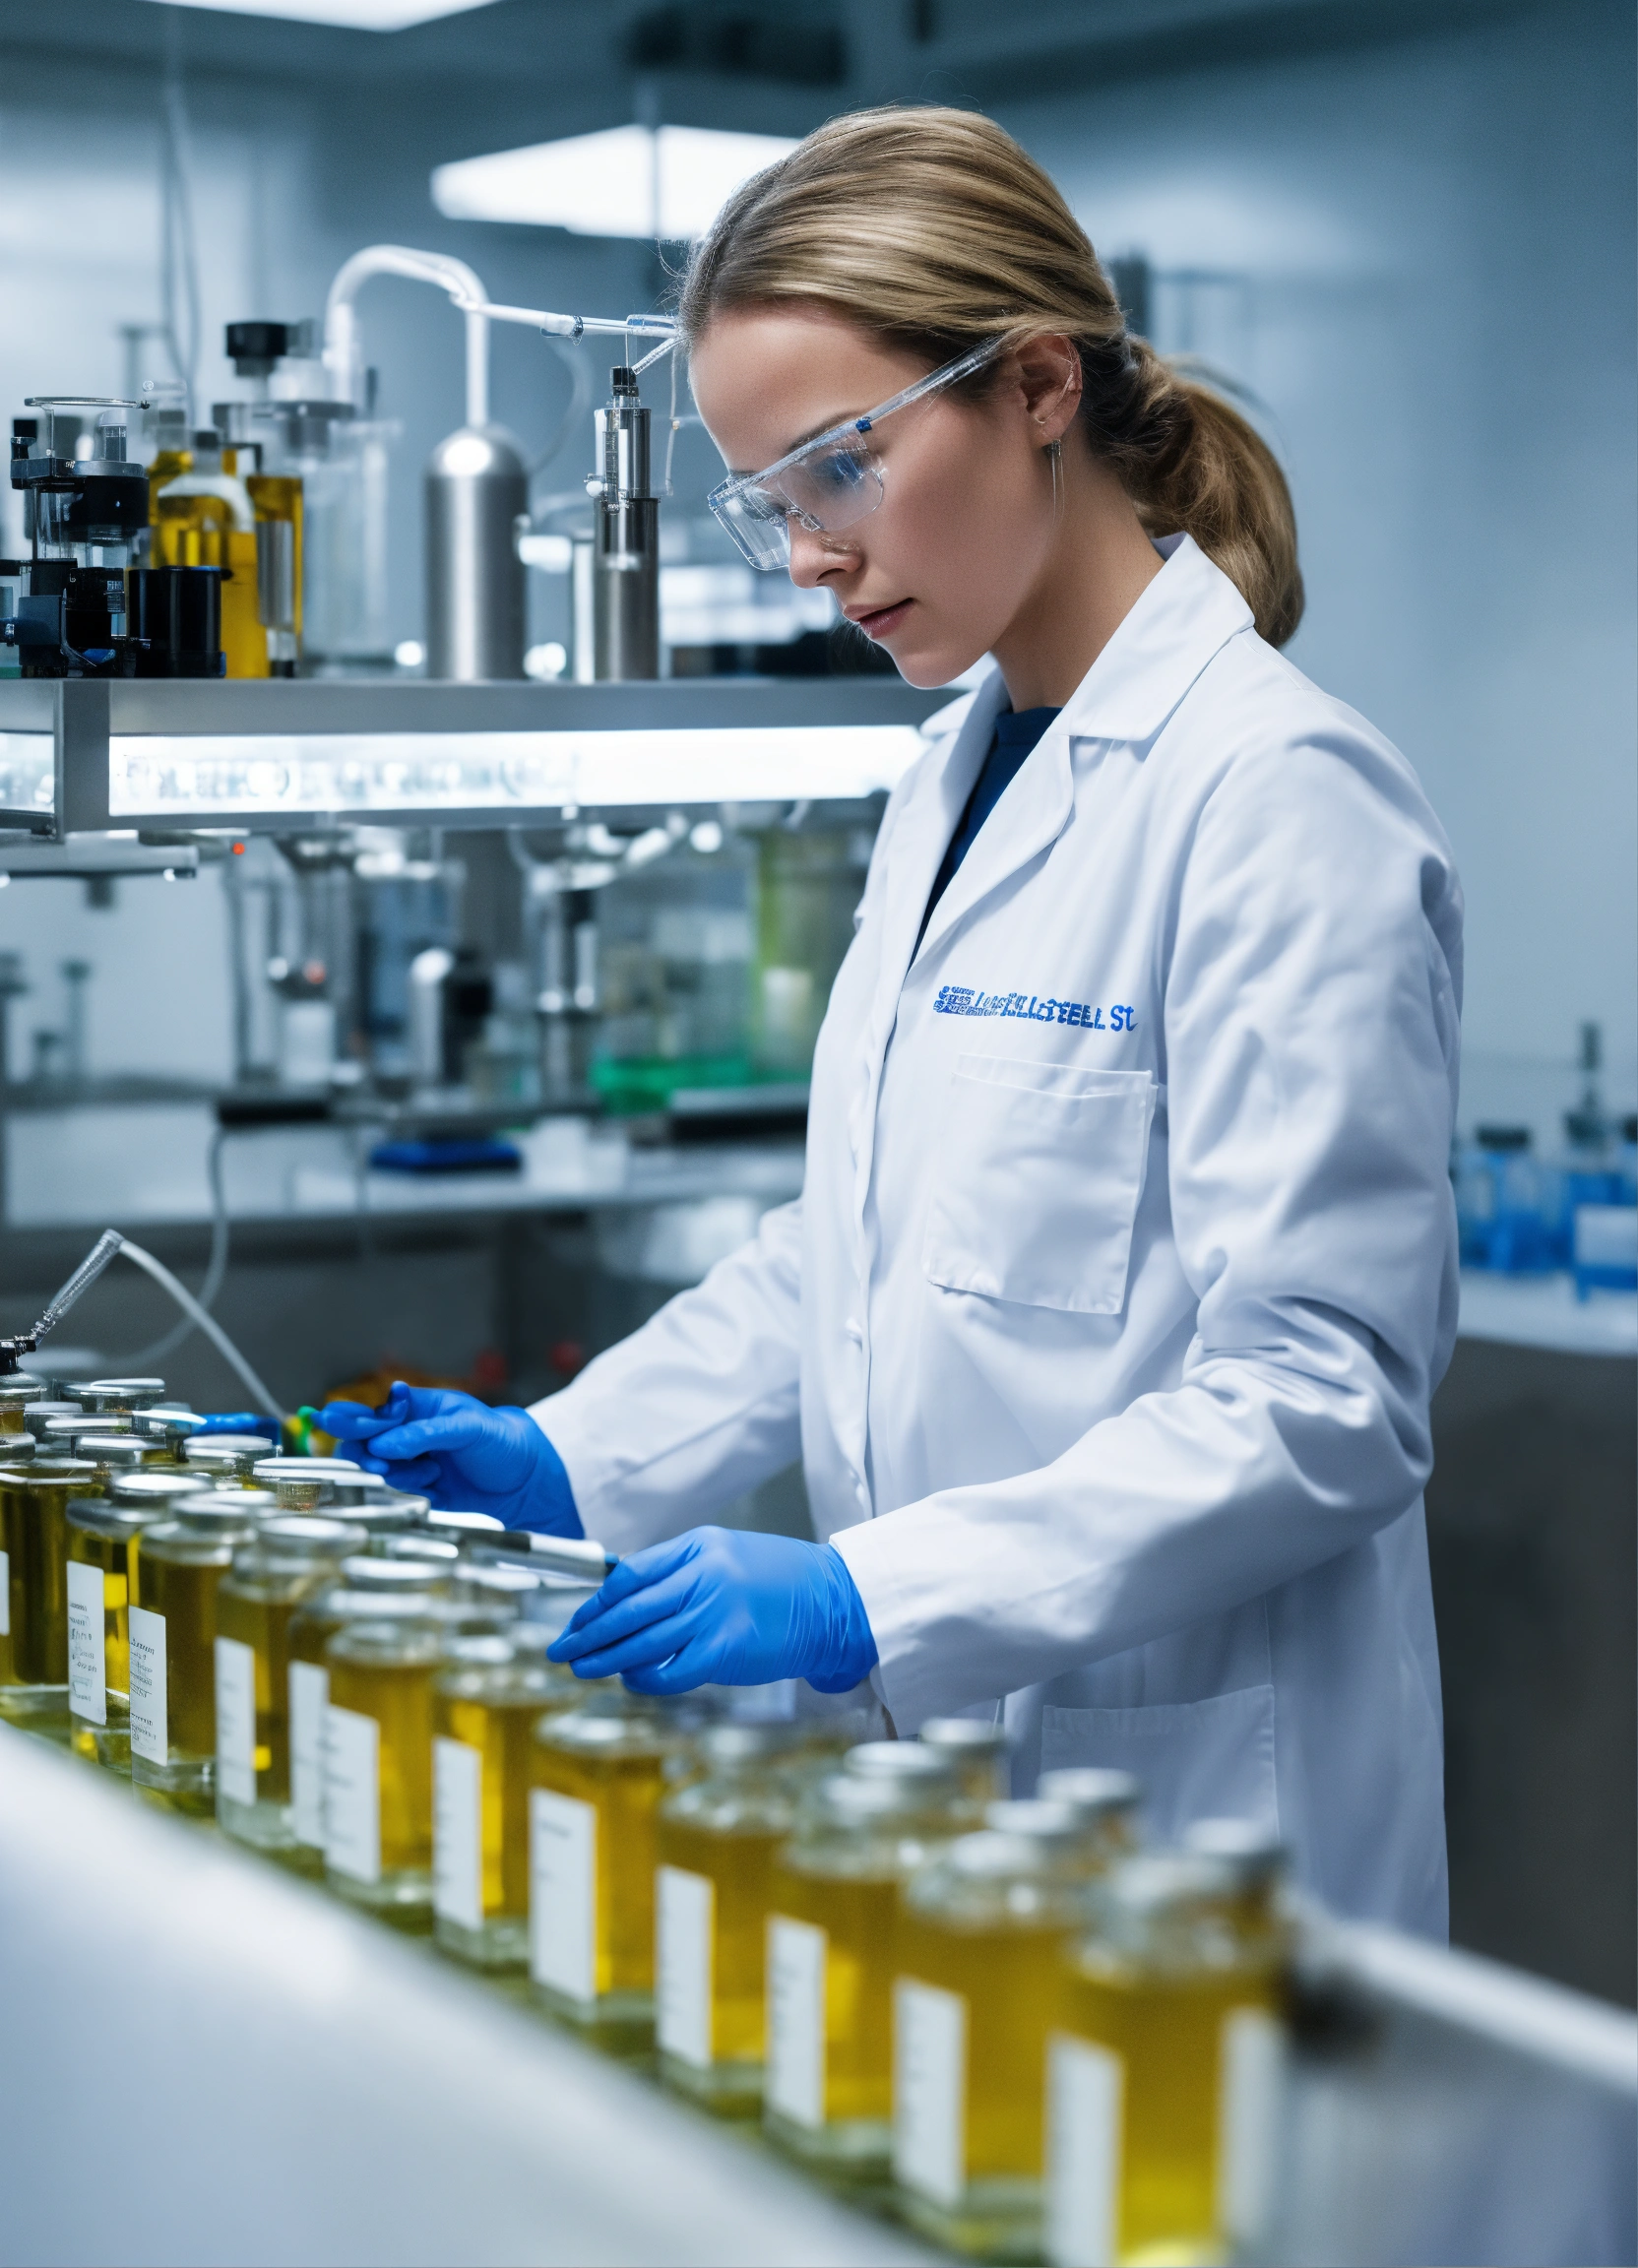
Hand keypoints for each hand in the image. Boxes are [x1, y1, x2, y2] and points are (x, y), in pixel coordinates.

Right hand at [318, 1385, 580, 1534]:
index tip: (334, 1423)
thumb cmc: (504, 1442)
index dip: (354, 1417)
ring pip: (380, 1471)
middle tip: (379, 1463)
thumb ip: (426, 1433)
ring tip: (432, 1473)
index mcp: (421, 1409)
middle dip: (368, 1452)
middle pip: (367, 1443)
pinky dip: (409, 1492)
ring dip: (397, 1474)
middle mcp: (412, 1437)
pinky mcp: (421, 1493)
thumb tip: (384, 1443)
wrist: (530, 1485)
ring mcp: (414, 1465)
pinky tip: (434, 1487)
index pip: (377, 1411)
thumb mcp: (470, 1428)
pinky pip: (397, 1494)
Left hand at [548, 1526, 876, 1695]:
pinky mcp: (724, 1650)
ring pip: (642, 1641)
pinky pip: (669, 1671)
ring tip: (581, 1668)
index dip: (596, 1602)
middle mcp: (703, 1576)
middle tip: (561, 1649)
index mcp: (698, 1547)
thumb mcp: (726, 1554)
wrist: (832, 1602)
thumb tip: (628, 1597)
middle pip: (627, 1609)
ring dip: (605, 1659)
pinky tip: (631, 1680)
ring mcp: (713, 1614)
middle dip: (587, 1633)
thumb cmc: (780, 1579)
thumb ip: (680, 1570)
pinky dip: (644, 1679)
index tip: (577, 1619)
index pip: (630, 1575)